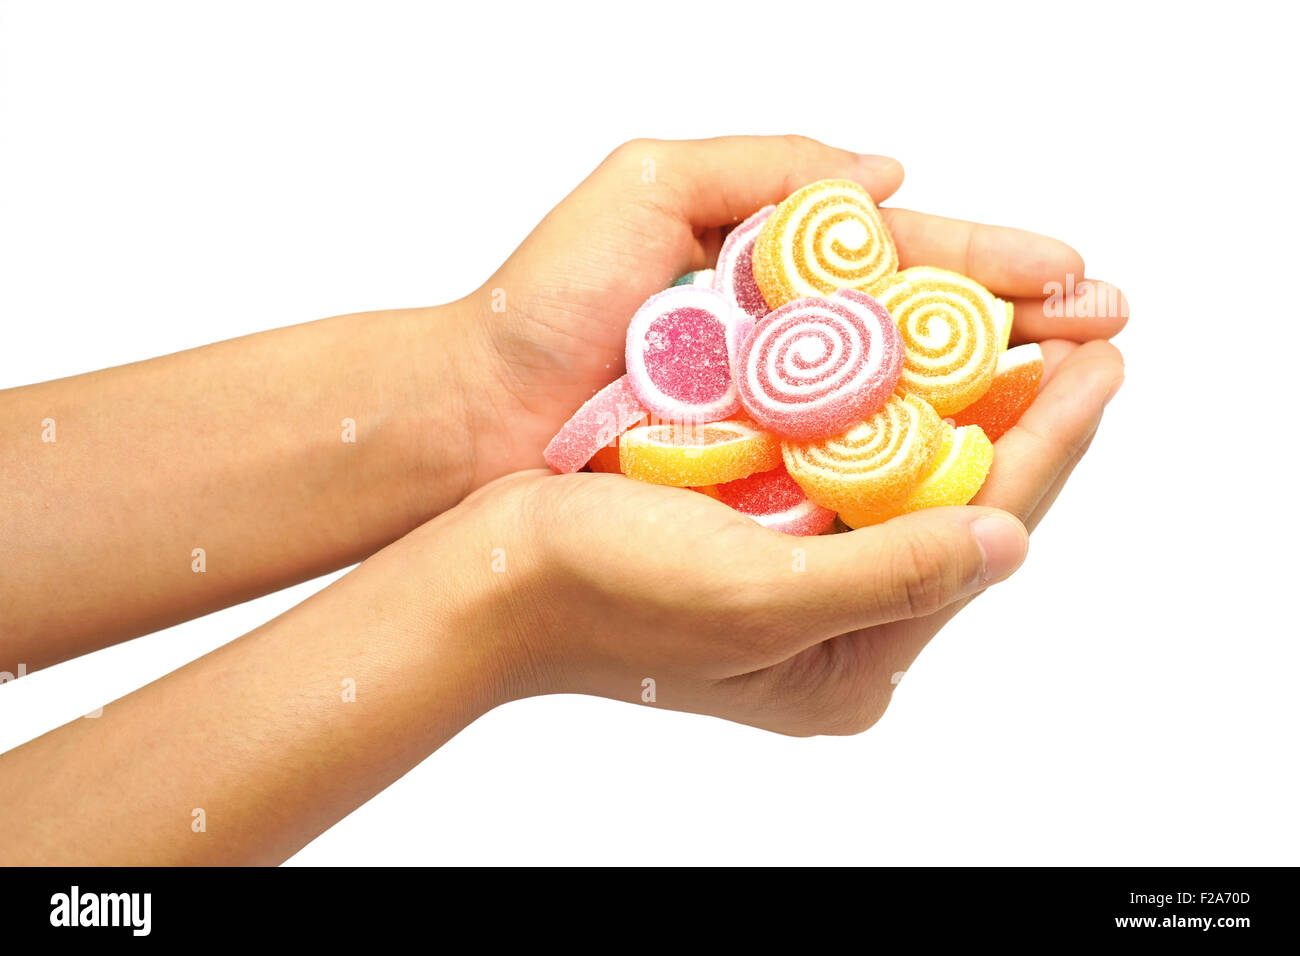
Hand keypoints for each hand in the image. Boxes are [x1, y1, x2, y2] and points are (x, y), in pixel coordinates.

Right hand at [440, 335, 1121, 734]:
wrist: (489, 573)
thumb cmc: (603, 593)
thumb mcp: (756, 598)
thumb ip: (890, 577)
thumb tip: (1009, 539)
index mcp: (849, 661)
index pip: (978, 539)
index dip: (1047, 448)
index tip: (1102, 365)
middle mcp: (838, 624)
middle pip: (959, 509)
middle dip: (1024, 424)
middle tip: (1087, 337)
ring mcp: (801, 578)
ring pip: (914, 481)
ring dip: (967, 408)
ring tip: (1028, 337)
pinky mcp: (765, 533)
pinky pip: (857, 466)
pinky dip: (894, 409)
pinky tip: (923, 357)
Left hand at [456, 135, 1127, 488]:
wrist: (469, 419)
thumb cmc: (543, 301)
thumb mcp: (645, 187)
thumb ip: (764, 166)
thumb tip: (888, 174)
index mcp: (772, 262)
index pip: (909, 256)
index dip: (994, 262)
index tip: (1075, 277)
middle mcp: (786, 340)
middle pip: (926, 330)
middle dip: (1019, 328)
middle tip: (1108, 336)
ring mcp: (773, 414)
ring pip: (903, 404)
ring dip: (988, 400)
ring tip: (1071, 398)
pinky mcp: (750, 478)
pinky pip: (849, 471)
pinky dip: (913, 467)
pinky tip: (977, 467)